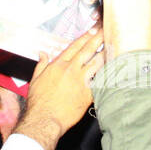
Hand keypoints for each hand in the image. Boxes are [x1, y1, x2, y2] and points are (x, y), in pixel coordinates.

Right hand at [14, 28, 105, 149]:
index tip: (93, 30)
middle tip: (107, 30)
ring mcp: (81, 81)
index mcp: (58, 65)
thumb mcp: (35, 79)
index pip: (74, 46)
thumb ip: (41, 65)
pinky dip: (108, 74)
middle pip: (88, 50)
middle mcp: (71, 70)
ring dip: (106, 54)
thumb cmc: (39, 102)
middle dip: (98, 38)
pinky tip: (115, 68)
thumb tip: (42, 54)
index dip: (85, 37)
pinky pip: (101, 80)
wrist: (45, 119)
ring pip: (97, 63)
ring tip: (115, 46)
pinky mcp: (88, 93)